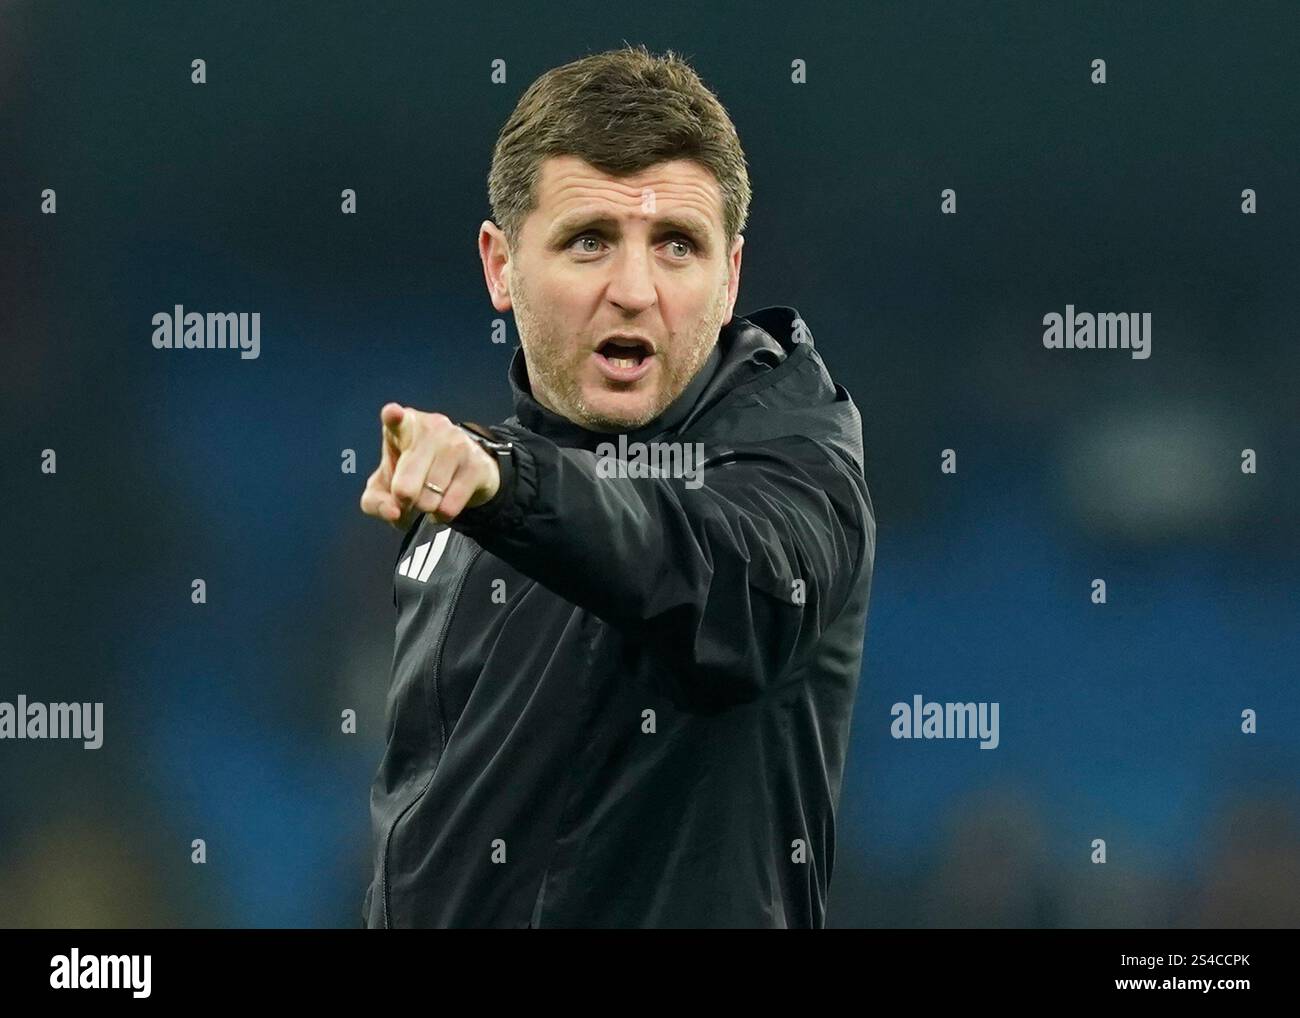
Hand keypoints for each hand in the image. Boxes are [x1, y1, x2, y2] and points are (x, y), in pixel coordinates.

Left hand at [359, 403, 500, 530]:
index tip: (392, 413)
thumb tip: (394, 512)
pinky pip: (449, 507)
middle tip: (408, 497)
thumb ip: (376, 501)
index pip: (395, 418)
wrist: (465, 470)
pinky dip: (441, 515)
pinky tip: (443, 504)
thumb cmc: (415, 472)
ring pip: (429, 499)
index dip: (393, 417)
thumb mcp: (386, 485)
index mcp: (403, 426)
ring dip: (425, 508)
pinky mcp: (477, 464)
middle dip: (404, 502)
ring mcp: (456, 444)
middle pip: (405, 488)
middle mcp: (431, 428)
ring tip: (429, 496)